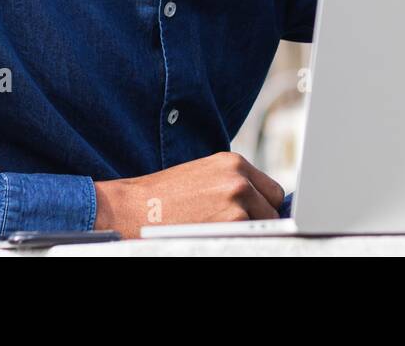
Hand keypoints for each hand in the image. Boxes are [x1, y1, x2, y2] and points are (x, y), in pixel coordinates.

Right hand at [92, 151, 284, 237]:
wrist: (132, 208)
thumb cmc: (165, 196)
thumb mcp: (205, 177)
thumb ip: (234, 184)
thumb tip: (262, 204)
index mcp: (234, 163)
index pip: (272, 190)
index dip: (263, 205)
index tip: (253, 216)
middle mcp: (240, 179)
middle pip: (273, 208)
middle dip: (259, 220)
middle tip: (233, 227)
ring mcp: (238, 201)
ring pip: (264, 226)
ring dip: (248, 232)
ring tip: (218, 231)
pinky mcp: (232, 223)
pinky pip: (250, 239)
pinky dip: (236, 240)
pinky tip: (216, 238)